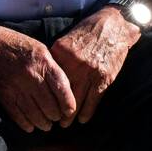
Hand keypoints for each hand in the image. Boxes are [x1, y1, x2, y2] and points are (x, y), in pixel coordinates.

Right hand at [0, 14, 75, 133]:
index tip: (70, 111)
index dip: (69, 104)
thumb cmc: (14, 44)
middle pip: (50, 106)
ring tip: (47, 124)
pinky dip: (26, 124)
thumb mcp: (39, 48)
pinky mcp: (3, 94)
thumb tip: (67, 89)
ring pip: (35, 114)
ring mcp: (15, 86)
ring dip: (44, 123)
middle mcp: (30, 75)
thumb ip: (53, 67)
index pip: (62, 89)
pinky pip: (18, 116)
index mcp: (42, 62)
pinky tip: (31, 126)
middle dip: (57, 116)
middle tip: (58, 118)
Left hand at [49, 7, 138, 124]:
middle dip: (54, 108)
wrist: (112, 26)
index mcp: (61, 53)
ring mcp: (90, 72)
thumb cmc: (86, 33)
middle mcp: (74, 64)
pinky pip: (94, 100)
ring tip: (63, 124)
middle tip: (48, 119)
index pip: (48, 78)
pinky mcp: (104, 78)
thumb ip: (56, 58)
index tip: (38, 103)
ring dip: (69, 115)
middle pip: (60, 92)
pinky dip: (87, 112)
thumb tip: (43, 75)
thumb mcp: (65, 41)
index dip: (43, 93)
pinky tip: (81, 120)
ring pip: (77, 99)